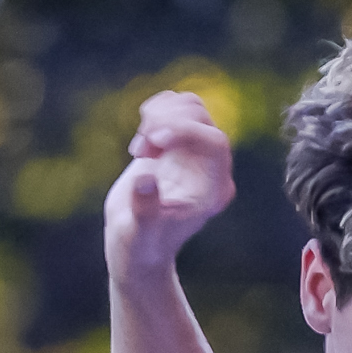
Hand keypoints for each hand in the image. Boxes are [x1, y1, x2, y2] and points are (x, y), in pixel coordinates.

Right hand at [105, 90, 235, 278]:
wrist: (135, 244)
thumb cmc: (140, 246)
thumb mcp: (139, 232)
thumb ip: (145, 208)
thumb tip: (147, 177)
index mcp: (213, 191)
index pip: (215, 143)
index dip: (187, 130)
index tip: (154, 137)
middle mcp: (210, 168)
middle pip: (200, 118)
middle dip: (164, 123)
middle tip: (139, 152)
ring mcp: (195, 153)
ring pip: (188, 106)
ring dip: (158, 115)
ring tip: (139, 151)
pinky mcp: (177, 143)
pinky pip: (174, 107)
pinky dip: (154, 112)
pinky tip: (141, 144)